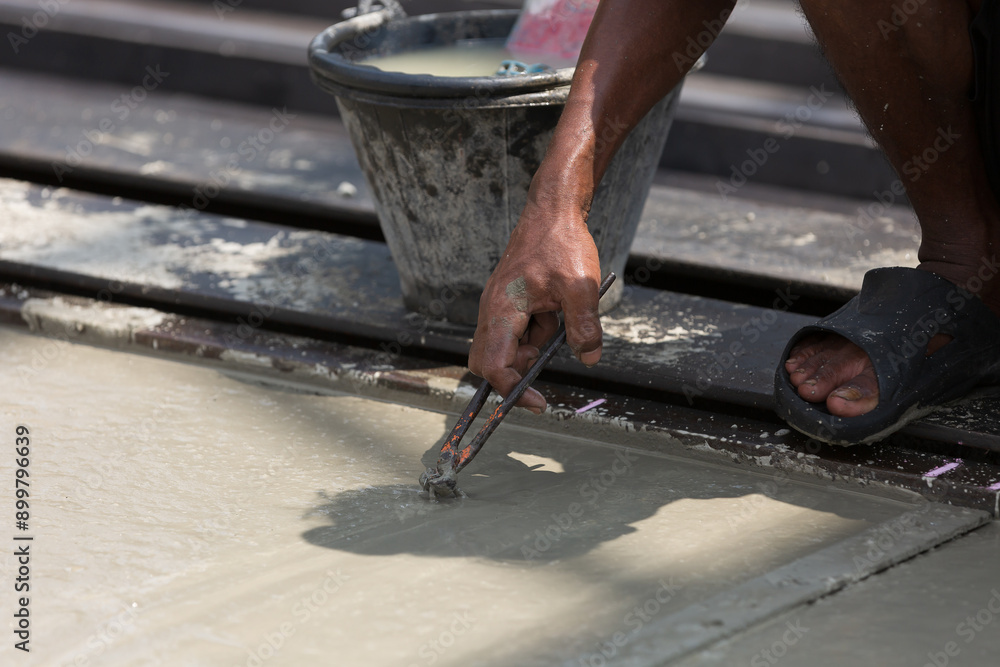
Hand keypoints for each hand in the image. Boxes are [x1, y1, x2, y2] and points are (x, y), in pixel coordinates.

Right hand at [468, 194, 603, 413]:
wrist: (552, 209)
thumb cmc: (562, 242)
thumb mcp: (581, 287)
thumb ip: (584, 327)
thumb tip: (589, 359)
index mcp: (502, 309)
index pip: (493, 365)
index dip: (512, 390)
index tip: (539, 402)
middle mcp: (491, 309)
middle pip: (488, 361)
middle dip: (516, 371)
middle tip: (547, 356)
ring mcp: (497, 305)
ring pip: (505, 347)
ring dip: (532, 347)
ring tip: (558, 318)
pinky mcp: (507, 302)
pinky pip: (515, 331)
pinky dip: (536, 332)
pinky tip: (554, 309)